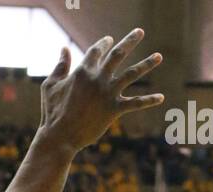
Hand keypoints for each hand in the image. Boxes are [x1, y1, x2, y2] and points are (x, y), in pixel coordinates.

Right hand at [40, 30, 163, 152]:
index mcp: (83, 70)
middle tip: (140, 32)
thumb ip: (60, 66)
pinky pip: (135, 103)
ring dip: (147, 64)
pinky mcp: (114, 109)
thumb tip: (64, 49)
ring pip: (132, 74)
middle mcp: (98, 78)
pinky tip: (161, 97)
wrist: (60, 137)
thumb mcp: (51, 85)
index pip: (97, 51)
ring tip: (159, 56)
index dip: (103, 44)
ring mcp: (108, 93)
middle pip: (118, 54)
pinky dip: (149, 100)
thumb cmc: (52, 112)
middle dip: (130, 41)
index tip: (109, 40)